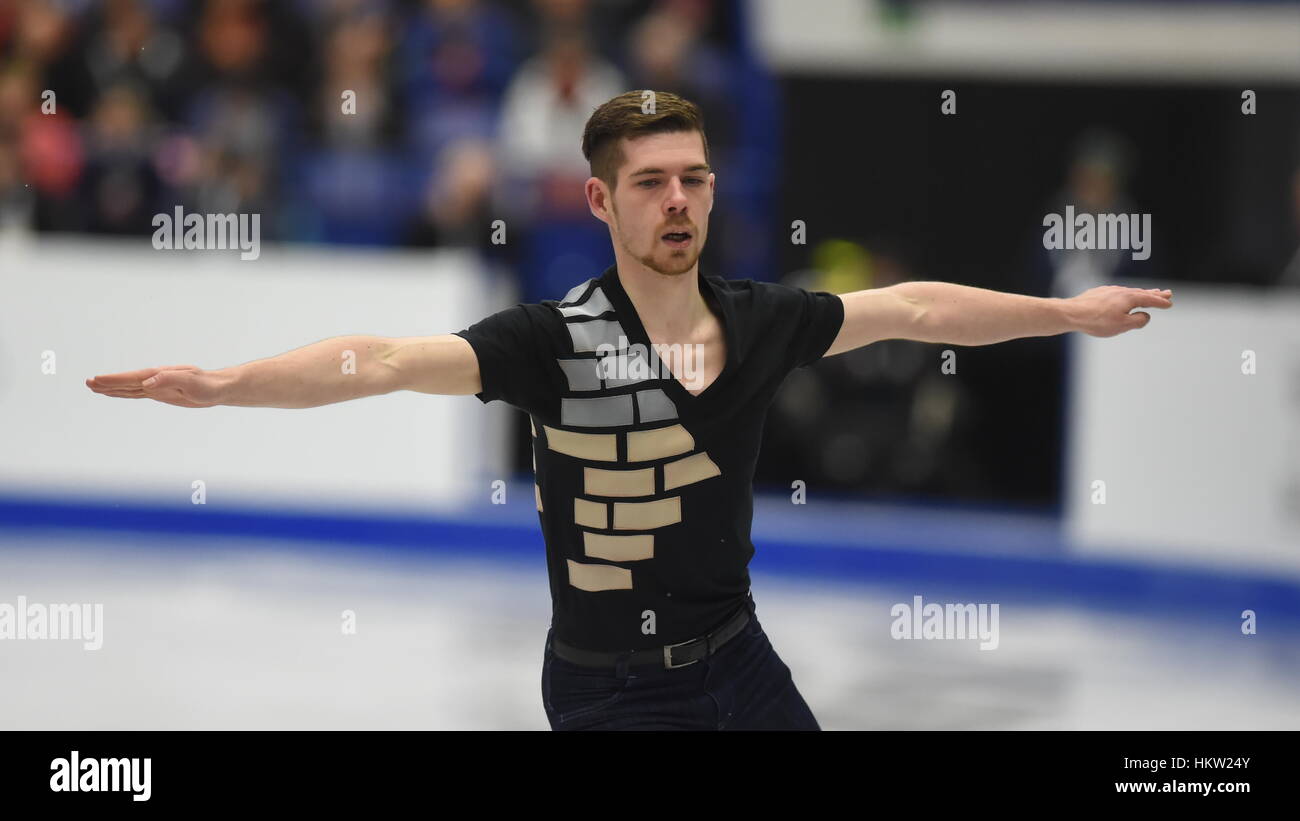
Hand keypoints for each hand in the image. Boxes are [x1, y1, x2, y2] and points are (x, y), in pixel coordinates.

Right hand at [85, 365, 224, 407]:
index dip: (115, 379)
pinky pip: (138, 394)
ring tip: (94, 387)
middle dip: (108, 383)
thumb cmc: (208, 385)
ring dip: (113, 388)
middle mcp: (156, 379)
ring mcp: (157, 386)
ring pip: (130, 388)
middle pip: (127, 382)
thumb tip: (147, 383)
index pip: (133, 378)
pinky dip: (125, 393)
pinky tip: (117, 393)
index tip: (97, 379)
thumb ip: (169, 380)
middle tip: (88, 382)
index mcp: (160, 375)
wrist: (219, 387)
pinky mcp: (161, 393)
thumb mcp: (191, 383)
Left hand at [1066, 285, 1172, 337]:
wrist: (1072, 313)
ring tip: (1150, 293)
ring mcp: (1109, 291)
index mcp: (1129, 298)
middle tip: (1167, 293)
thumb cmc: (1096, 321)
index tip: (1170, 303)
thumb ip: (1138, 321)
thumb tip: (1146, 316)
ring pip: (1130, 291)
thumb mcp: (1122, 325)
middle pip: (1142, 292)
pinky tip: (1125, 296)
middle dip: (1155, 293)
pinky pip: (1118, 292)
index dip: (1161, 302)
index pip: (1150, 299)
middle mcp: (1121, 291)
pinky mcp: (1099, 293)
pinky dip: (1127, 294)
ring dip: (1142, 293)